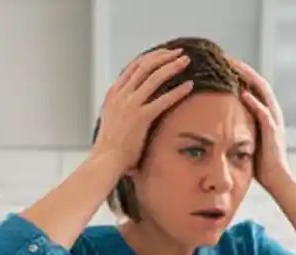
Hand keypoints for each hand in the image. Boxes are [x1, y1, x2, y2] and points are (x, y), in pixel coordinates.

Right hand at [92, 47, 194, 172]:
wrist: (105, 160)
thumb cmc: (112, 147)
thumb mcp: (114, 121)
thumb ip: (123, 109)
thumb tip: (135, 106)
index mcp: (114, 94)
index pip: (133, 67)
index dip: (151, 58)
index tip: (165, 53)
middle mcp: (121, 95)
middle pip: (144, 67)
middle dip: (164, 57)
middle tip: (179, 53)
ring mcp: (130, 105)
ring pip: (154, 77)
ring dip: (172, 67)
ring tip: (186, 61)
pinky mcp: (141, 118)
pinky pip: (163, 100)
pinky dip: (178, 91)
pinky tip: (190, 86)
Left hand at [226, 55, 291, 187]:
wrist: (277, 181)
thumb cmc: (261, 163)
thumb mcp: (248, 138)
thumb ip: (240, 124)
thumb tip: (221, 118)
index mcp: (267, 112)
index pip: (254, 85)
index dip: (240, 72)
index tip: (223, 62)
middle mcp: (273, 113)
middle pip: (258, 82)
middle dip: (242, 68)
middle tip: (224, 56)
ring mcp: (275, 122)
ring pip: (263, 93)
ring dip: (249, 79)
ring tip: (233, 67)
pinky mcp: (273, 134)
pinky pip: (264, 114)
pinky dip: (255, 102)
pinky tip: (243, 93)